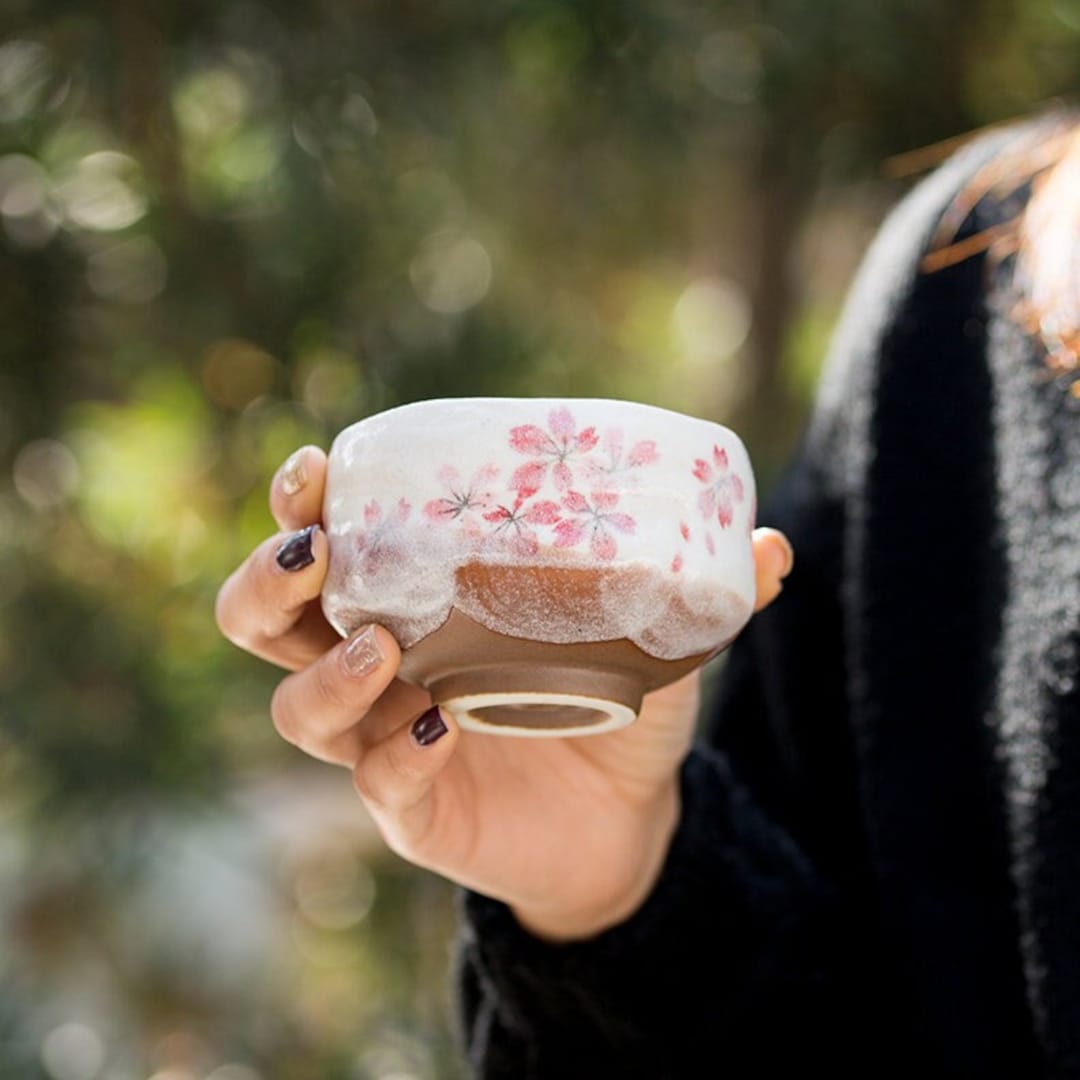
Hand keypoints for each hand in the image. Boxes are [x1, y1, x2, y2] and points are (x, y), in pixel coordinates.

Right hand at [216, 446, 793, 941]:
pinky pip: (375, 781)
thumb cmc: (617, 707)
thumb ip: (698, 592)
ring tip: (383, 651)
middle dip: (265, 580)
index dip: (301, 502)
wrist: (625, 822)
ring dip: (324, 674)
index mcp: (417, 603)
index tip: (317, 466)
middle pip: (265, 622)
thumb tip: (774, 543)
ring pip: (294, 707)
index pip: (327, 544)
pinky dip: (394, 755)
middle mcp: (378, 666)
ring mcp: (382, 742)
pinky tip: (440, 731)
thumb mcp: (652, 641)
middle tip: (315, 549)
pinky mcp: (411, 809)